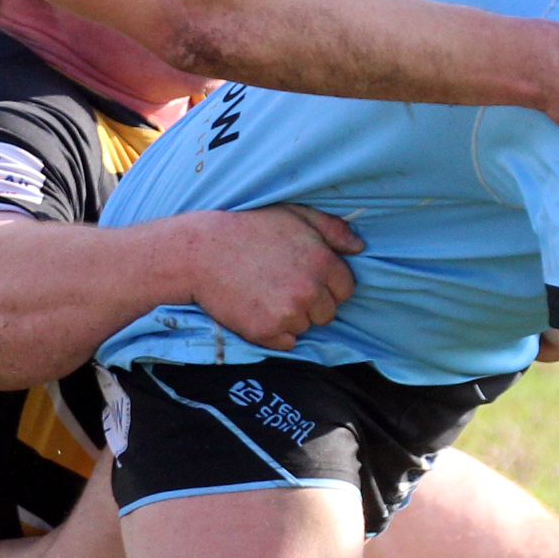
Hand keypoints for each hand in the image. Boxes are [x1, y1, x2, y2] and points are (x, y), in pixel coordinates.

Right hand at [183, 204, 363, 350]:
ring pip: (305, 327)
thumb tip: (359, 247)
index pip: (345, 289)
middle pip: (328, 313)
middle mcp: (310, 290)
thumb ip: (332, 229)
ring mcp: (289, 314)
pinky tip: (257, 310)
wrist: (199, 252)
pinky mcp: (266, 332)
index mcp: (322, 261)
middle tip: (280, 285)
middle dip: (310, 303)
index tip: (302, 277)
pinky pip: (286, 343)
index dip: (326, 284)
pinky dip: (274, 332)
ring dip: (291, 317)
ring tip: (264, 294)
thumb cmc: (248, 228)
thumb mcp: (293, 214)